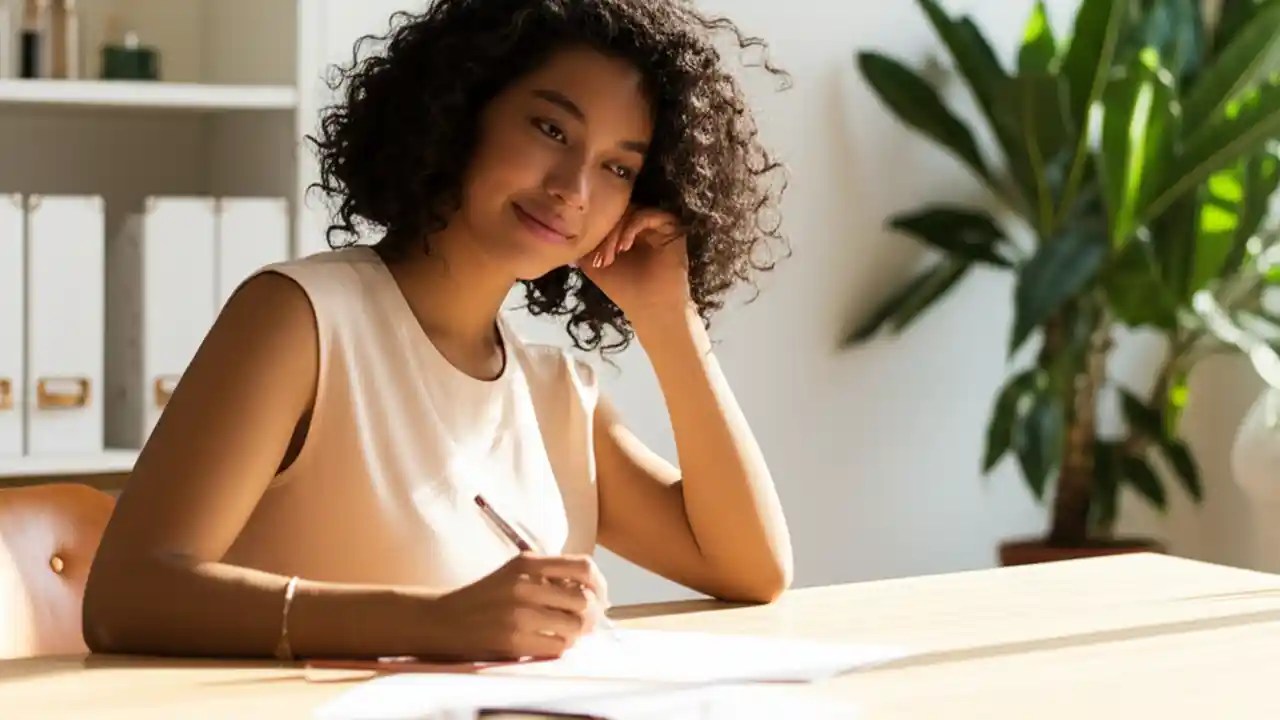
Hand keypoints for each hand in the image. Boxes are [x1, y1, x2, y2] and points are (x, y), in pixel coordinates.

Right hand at [423, 554, 608, 660]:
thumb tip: (596, 593)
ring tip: (564, 631)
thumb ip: (552, 575)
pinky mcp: (514, 641)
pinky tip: (548, 641)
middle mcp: (525, 585)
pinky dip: (559, 646)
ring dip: (575, 633)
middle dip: (591, 614)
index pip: (584, 566)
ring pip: (574, 627)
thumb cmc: (489, 596)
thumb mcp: (516, 572)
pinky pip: (558, 647)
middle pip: (584, 600)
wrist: (447, 619)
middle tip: (585, 621)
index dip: (600, 583)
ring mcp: (519, 614)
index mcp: (528, 562)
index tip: (600, 596)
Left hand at [580, 207, 692, 322]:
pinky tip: (623, 247)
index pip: (606, 216)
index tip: (588, 256)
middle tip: (599, 258)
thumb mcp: (593, 264)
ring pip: (630, 211)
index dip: (595, 230)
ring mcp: (656, 223)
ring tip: (609, 257)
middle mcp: (642, 223)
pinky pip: (646, 214)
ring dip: (614, 233)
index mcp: (625, 229)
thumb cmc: (624, 289)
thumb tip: (560, 232)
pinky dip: (630, 228)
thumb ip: (581, 246)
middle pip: (617, 211)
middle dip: (604, 233)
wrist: (651, 309)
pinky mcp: (670, 225)